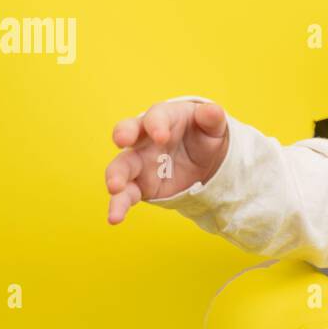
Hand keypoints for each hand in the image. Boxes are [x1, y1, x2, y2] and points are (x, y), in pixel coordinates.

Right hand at [105, 99, 230, 224]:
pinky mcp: (140, 185)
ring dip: (115, 176)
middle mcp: (145, 138)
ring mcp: (140, 162)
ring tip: (114, 188)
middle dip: (123, 134)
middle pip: (128, 132)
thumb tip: (212, 111)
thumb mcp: (213, 127)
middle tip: (122, 141)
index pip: (156, 116)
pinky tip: (115, 217)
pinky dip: (119, 205)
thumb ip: (211, 119)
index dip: (156, 124)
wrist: (204, 163)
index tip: (161, 136)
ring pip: (121, 166)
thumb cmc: (203, 136)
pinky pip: (126, 194)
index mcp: (163, 118)